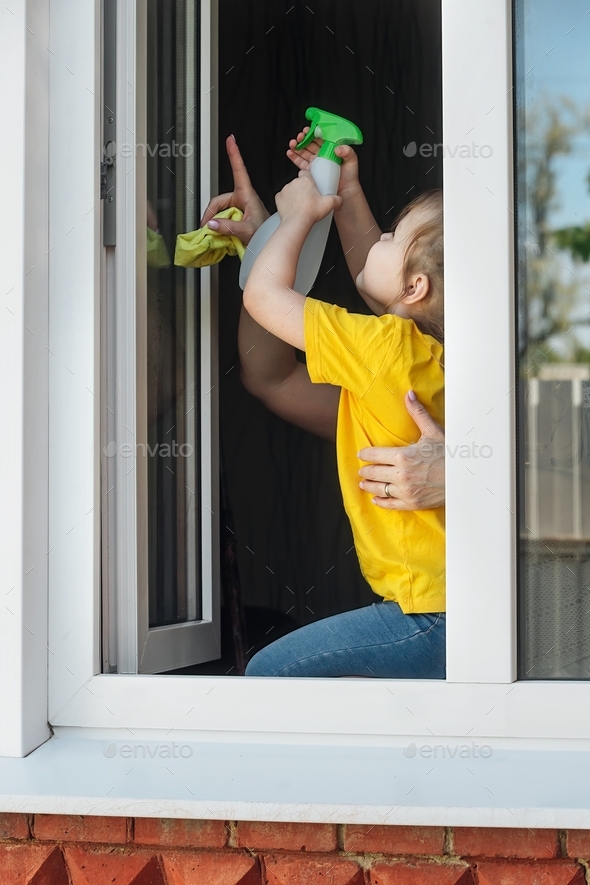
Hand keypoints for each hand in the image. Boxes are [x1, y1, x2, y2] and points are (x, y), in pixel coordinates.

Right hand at [200, 135, 268, 243]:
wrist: (272, 241)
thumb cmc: (265, 232)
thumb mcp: (247, 230)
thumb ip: (228, 227)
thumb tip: (211, 224)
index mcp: (246, 195)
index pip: (239, 170)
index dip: (234, 154)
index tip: (231, 140)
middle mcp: (241, 198)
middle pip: (219, 201)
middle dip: (211, 214)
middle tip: (207, 227)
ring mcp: (239, 207)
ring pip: (219, 210)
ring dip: (215, 222)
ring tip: (216, 233)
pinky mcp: (237, 216)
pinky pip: (222, 218)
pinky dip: (218, 225)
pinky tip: (219, 233)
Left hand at [275, 170, 341, 225]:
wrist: (296, 223)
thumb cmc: (310, 212)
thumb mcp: (329, 205)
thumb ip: (337, 200)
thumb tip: (340, 201)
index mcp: (306, 180)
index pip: (306, 173)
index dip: (309, 179)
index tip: (312, 186)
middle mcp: (294, 182)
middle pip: (299, 182)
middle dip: (303, 189)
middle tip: (308, 199)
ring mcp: (285, 190)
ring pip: (291, 189)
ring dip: (294, 195)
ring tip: (301, 205)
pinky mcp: (278, 198)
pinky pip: (282, 197)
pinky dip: (286, 202)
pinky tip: (292, 208)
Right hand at [287, 127, 360, 201]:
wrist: (345, 192)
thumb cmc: (350, 177)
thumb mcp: (352, 162)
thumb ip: (348, 152)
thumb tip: (338, 148)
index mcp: (331, 150)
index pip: (321, 138)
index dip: (313, 133)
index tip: (308, 130)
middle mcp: (322, 155)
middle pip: (310, 144)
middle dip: (303, 138)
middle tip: (300, 137)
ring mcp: (315, 163)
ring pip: (304, 152)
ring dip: (297, 146)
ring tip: (293, 143)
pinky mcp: (310, 172)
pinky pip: (300, 163)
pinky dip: (294, 157)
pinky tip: (290, 153)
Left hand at [358, 391, 444, 509]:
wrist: (464, 477)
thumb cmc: (448, 454)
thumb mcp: (432, 432)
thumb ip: (417, 413)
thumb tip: (409, 394)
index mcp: (402, 456)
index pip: (373, 455)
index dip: (364, 454)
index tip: (362, 453)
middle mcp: (400, 475)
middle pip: (372, 472)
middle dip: (365, 470)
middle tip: (363, 469)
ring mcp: (405, 491)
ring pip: (377, 488)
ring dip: (368, 485)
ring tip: (364, 483)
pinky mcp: (411, 503)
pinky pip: (388, 504)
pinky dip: (379, 501)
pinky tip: (375, 498)